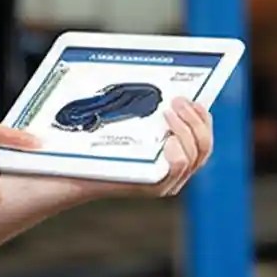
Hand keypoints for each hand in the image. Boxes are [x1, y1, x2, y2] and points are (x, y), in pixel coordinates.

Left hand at [81, 96, 214, 198]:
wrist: (72, 172)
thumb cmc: (96, 145)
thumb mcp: (127, 123)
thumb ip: (146, 113)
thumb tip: (164, 89)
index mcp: (174, 157)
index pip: (203, 140)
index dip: (204, 118)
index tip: (193, 99)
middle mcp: (175, 173)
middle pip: (204, 148)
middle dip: (196, 120)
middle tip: (177, 101)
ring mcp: (166, 182)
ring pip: (195, 157)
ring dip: (187, 130)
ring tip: (168, 113)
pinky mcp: (153, 188)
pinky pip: (178, 168)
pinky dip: (178, 151)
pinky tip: (167, 138)